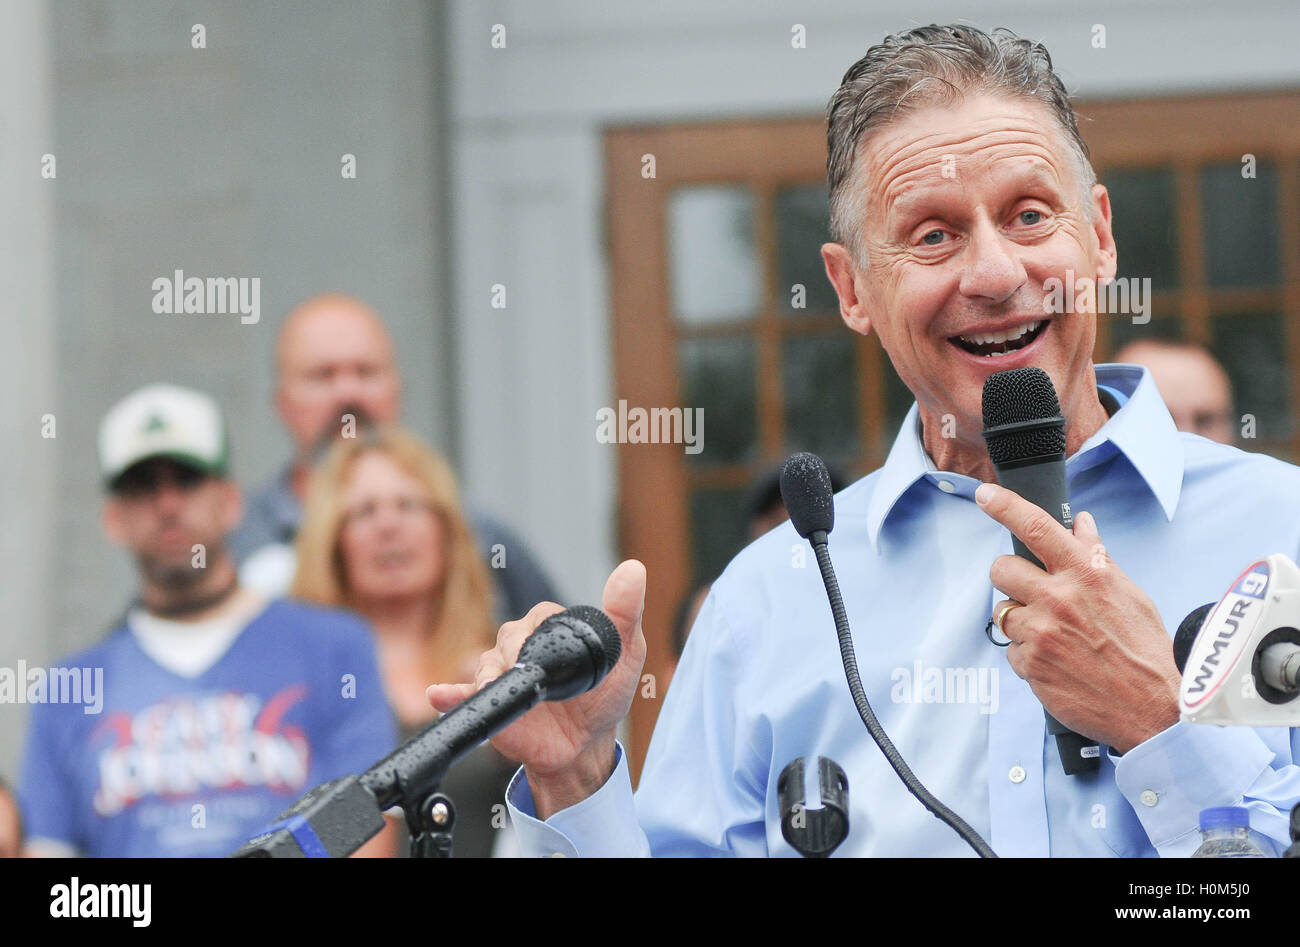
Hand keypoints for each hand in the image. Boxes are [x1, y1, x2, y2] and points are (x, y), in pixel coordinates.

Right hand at [426, 559, 647, 817]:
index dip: (538, 628)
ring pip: (485, 664)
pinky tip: (439, 695)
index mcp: (549, 629)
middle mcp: (521, 647)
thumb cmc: (604, 695)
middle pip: (507, 637)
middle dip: (512, 652)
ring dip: (487, 675)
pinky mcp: (490, 703)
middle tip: (524, 671)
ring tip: (494, 687)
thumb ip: (625, 611)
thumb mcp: (625, 652)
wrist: (586, 746)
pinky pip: (460, 695)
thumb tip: (633, 568)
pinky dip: (448, 694)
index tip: (543, 647)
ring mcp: (502, 675)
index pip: (538, 616)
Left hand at [975, 482, 1180, 753]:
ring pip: (1003, 612)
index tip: (984, 494)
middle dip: (1010, 578)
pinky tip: (1058, 663)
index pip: (1037, 527)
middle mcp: (1059, 598)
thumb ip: (1097, 557)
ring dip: (1021, 622)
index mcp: (1086, 574)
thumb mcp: (1129, 594)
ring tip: (1056, 637)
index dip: (1005, 506)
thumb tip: (1082, 523)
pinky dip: (1028, 656)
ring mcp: (1040, 632)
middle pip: (1001, 569)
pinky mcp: (1030, 664)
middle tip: (1032, 593)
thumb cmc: (1144, 649)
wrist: (1153, 708)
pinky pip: (1011, 651)